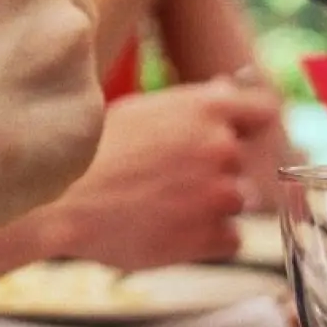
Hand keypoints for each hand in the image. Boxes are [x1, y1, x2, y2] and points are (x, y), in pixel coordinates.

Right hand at [45, 76, 283, 270]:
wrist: (62, 203)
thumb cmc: (92, 153)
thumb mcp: (139, 110)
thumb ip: (193, 104)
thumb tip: (229, 88)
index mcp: (206, 109)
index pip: (264, 111)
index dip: (251, 126)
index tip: (238, 137)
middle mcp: (222, 147)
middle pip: (246, 162)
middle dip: (218, 171)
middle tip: (173, 181)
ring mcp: (221, 193)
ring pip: (238, 201)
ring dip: (211, 206)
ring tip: (164, 207)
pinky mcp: (213, 236)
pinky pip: (231, 238)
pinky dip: (207, 239)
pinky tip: (169, 230)